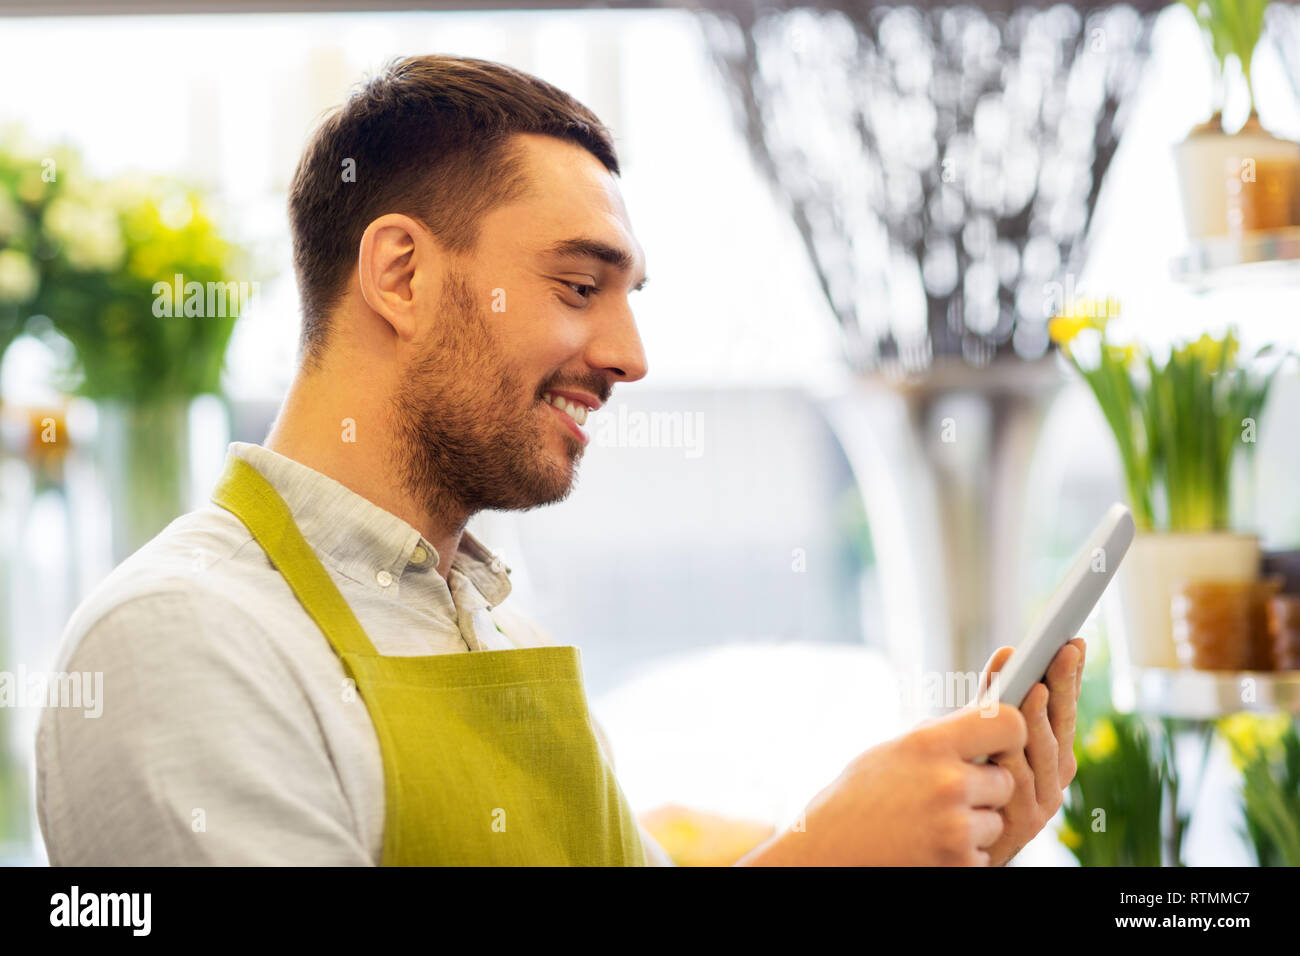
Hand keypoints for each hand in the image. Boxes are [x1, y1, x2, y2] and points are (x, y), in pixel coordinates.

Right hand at [738, 699, 1025, 865]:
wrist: (827, 854)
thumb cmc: (857, 800)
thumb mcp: (892, 753)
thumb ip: (941, 737)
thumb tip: (985, 715)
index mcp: (928, 744)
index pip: (1008, 723)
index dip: (1009, 733)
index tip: (998, 743)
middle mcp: (947, 782)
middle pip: (1006, 779)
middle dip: (985, 789)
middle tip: (947, 795)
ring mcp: (955, 827)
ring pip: (996, 820)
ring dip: (974, 824)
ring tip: (930, 824)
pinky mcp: (959, 862)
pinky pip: (983, 852)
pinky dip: (963, 853)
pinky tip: (928, 846)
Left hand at [977, 638, 1084, 866]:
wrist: (951, 835)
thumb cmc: (968, 775)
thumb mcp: (982, 733)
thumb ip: (996, 699)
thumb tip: (1008, 653)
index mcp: (1051, 753)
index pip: (1064, 709)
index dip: (1071, 676)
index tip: (1074, 642)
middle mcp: (1053, 778)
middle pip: (1059, 728)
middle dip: (1060, 688)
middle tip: (1059, 653)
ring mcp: (1039, 804)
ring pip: (1039, 756)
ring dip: (1035, 721)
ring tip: (1033, 688)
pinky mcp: (1017, 827)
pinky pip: (1012, 787)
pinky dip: (1007, 762)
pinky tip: (1001, 743)